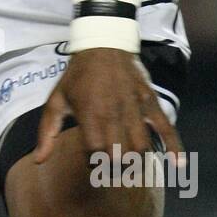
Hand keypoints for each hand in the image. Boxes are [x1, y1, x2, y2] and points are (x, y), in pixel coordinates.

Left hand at [34, 47, 182, 164]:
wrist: (104, 45)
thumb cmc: (77, 76)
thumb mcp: (56, 100)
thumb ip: (47, 133)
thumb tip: (38, 161)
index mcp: (91, 114)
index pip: (95, 153)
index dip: (93, 164)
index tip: (91, 164)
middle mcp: (115, 114)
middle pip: (120, 155)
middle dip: (114, 168)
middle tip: (111, 171)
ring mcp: (136, 109)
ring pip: (141, 147)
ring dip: (136, 163)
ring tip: (129, 169)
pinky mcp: (150, 103)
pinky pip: (166, 127)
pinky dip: (173, 146)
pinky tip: (178, 164)